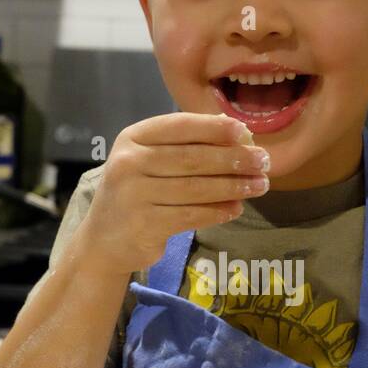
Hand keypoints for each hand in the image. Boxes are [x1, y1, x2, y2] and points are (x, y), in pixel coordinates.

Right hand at [86, 112, 269, 274]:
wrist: (103, 240)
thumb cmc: (136, 192)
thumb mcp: (148, 160)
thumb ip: (183, 146)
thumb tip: (237, 133)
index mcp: (132, 138)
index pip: (179, 127)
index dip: (214, 128)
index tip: (244, 132)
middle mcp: (129, 163)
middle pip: (191, 158)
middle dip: (232, 159)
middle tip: (263, 162)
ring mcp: (134, 195)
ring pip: (195, 188)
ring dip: (233, 186)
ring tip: (259, 186)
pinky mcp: (144, 225)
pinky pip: (191, 215)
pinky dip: (217, 212)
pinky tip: (236, 209)